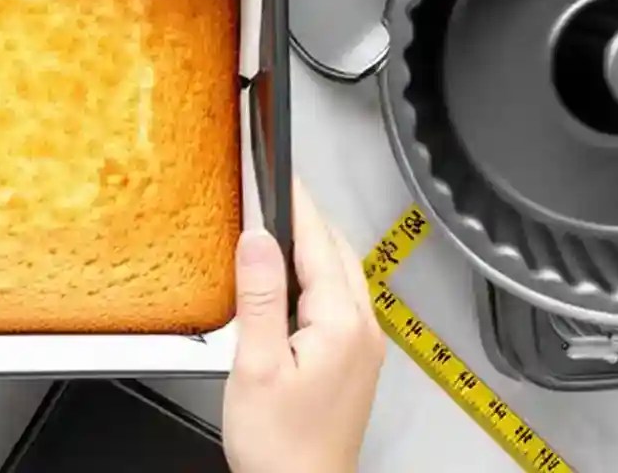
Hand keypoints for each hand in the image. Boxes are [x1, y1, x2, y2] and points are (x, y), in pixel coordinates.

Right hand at [223, 182, 385, 472]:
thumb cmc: (280, 444)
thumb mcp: (256, 365)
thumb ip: (259, 296)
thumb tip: (258, 238)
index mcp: (340, 324)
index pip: (317, 242)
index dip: (296, 202)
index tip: (279, 172)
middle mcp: (362, 330)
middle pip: (337, 252)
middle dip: (306, 217)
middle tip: (275, 189)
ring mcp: (362, 346)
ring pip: (341, 274)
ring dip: (312, 244)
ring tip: (278, 224)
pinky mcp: (353, 361)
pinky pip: (339, 299)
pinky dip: (316, 274)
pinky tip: (291, 279)